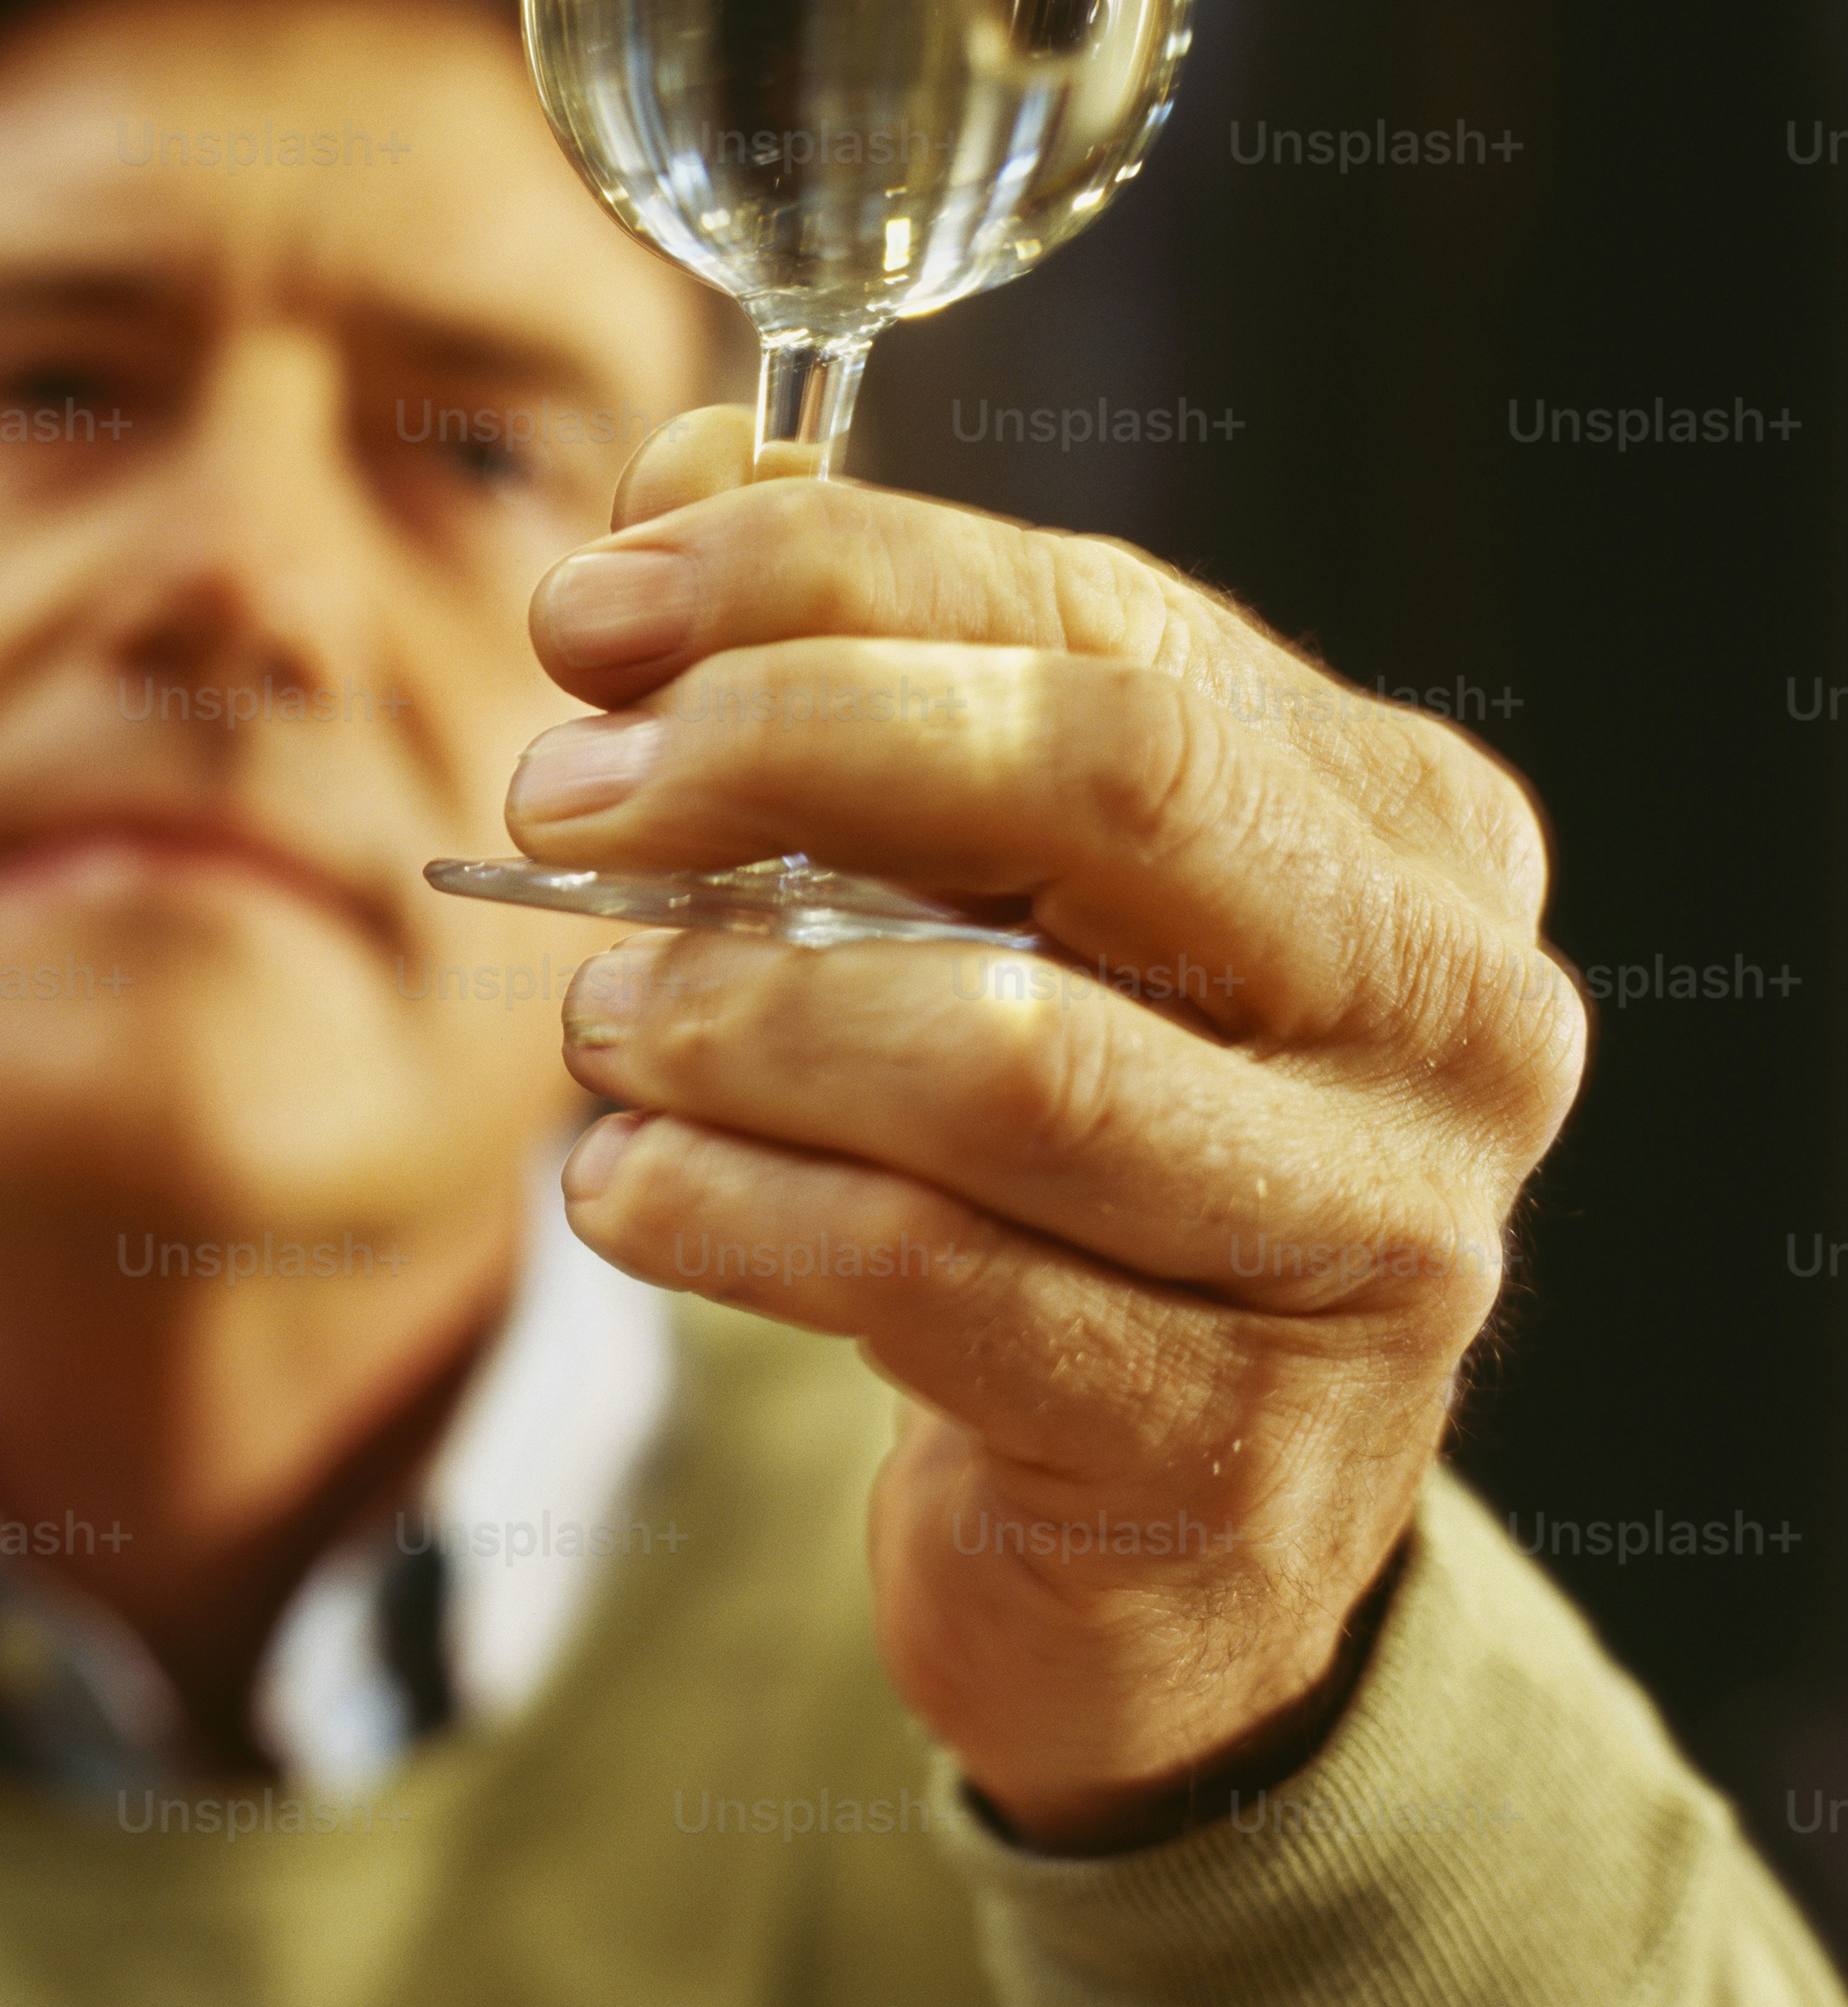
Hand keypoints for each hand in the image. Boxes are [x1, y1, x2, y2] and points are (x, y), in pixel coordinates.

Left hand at [512, 410, 1587, 1851]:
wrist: (1166, 1543)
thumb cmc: (1067, 1154)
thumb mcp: (991, 892)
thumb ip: (865, 663)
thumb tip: (682, 463)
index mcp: (1402, 826)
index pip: (1102, 620)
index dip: (819, 574)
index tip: (588, 606)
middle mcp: (1444, 1013)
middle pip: (1104, 780)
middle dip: (784, 744)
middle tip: (562, 793)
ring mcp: (1371, 1244)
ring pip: (1005, 1052)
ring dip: (738, 1008)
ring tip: (597, 1015)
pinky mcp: (1230, 1449)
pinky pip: (929, 1274)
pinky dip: (724, 1206)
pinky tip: (624, 1182)